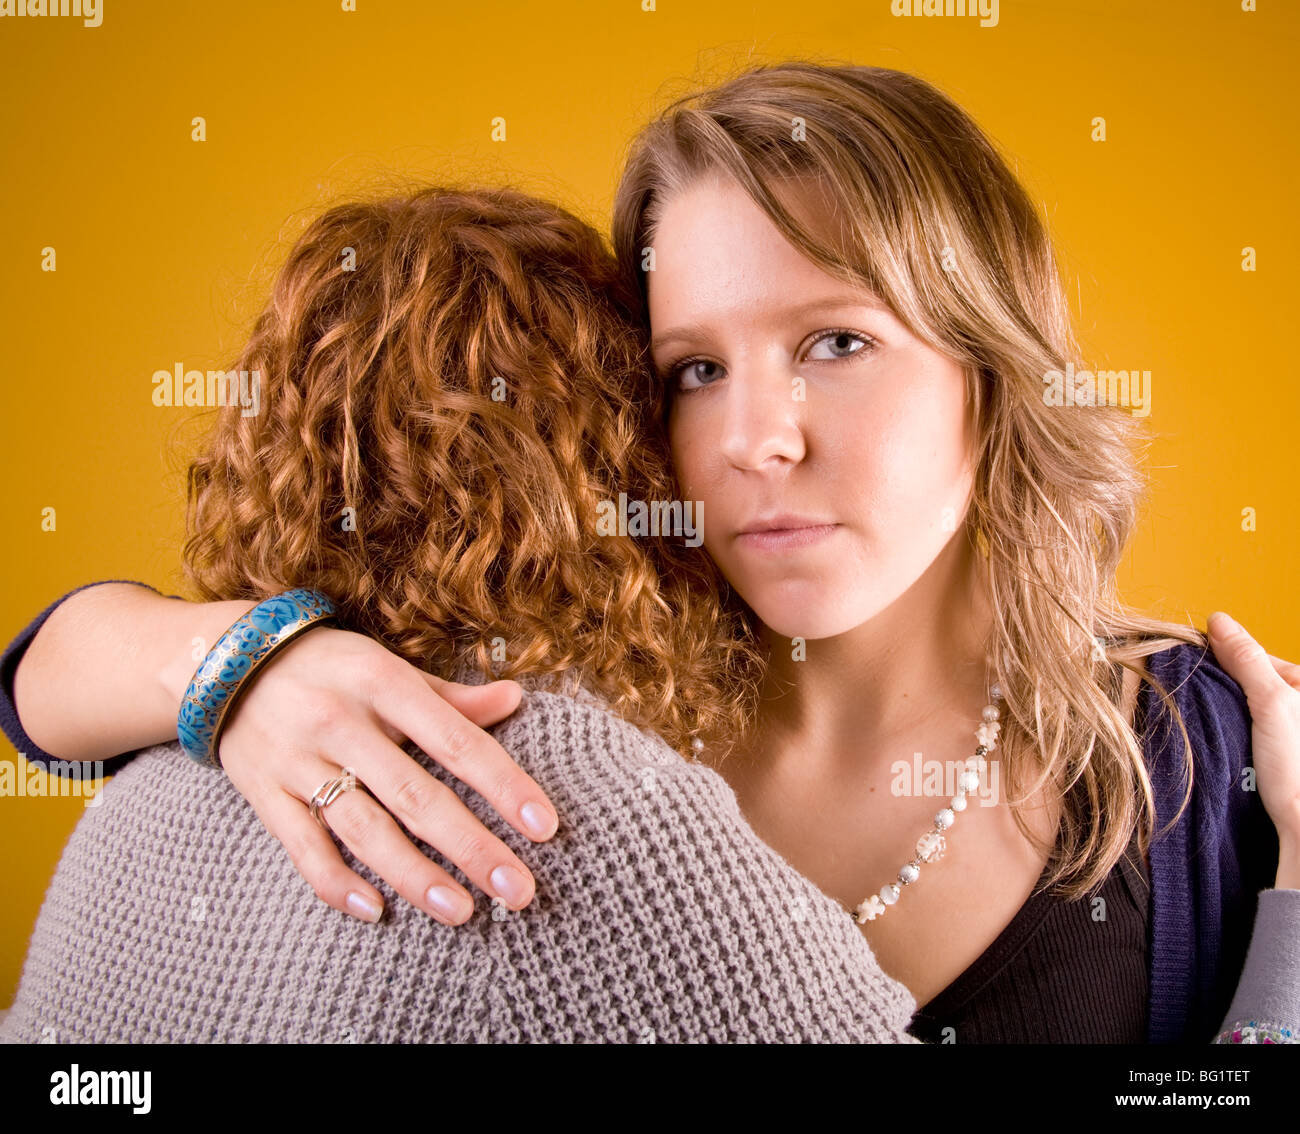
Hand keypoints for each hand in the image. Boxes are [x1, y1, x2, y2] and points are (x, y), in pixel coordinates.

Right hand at [209, 626, 558, 924]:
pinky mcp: (266, 795)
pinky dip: (337, 884)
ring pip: (363, 830)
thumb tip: (514, 699)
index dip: (503, 784)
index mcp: (383, 683)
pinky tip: (377, 911)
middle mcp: (341, 723)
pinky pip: (303, 849)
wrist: (228, 661)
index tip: (544, 826)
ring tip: (463, 911)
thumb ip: (450, 695)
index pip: (456, 740)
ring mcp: (299, 762)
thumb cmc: (331, 666)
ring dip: (415, 876)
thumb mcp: (389, 665)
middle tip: (517, 890)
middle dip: (470, 847)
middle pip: (415, 796)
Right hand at [1206, 611, 1299, 888]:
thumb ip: (1247, 660)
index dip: (1224, 658)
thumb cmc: (1297, 767)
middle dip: (1224, 687)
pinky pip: (1244, 728)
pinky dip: (1229, 730)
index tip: (1194, 664)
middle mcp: (1298, 705)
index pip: (1257, 657)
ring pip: (1245, 706)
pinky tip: (1222, 740)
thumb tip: (1217, 620)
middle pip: (1250, 681)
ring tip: (1212, 723)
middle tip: (1204, 700)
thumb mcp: (1272, 703)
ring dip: (1224, 712)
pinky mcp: (1275, 752)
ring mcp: (1287, 730)